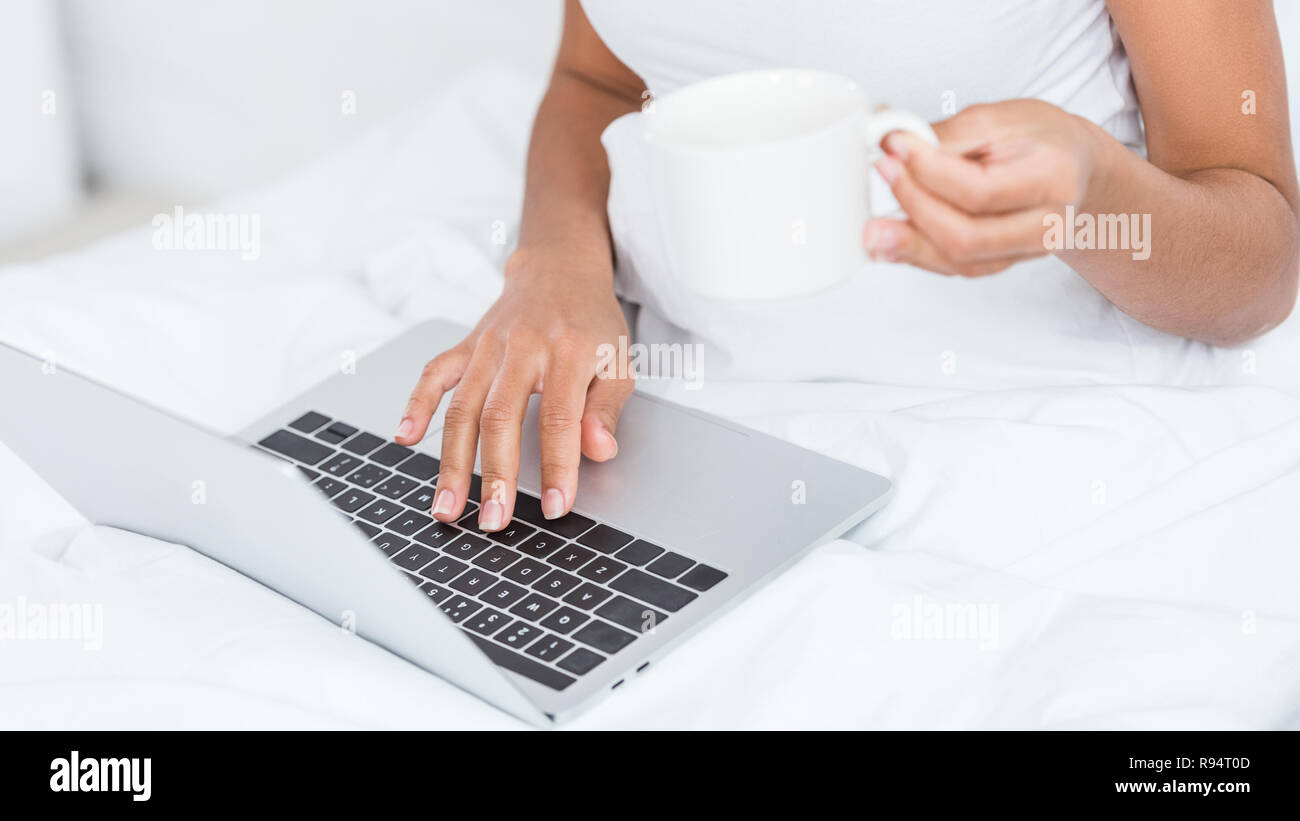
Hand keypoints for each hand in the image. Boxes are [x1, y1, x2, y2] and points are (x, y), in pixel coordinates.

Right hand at [395, 246, 632, 530]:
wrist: (559, 269)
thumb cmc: (592, 322)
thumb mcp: (620, 361)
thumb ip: (608, 408)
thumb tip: (598, 450)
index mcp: (568, 352)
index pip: (560, 418)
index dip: (556, 466)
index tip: (554, 507)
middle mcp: (523, 347)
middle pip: (500, 417)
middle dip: (494, 474)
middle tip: (493, 520)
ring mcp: (488, 345)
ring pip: (462, 406)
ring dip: (451, 461)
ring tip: (447, 507)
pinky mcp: (466, 344)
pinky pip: (434, 375)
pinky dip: (415, 405)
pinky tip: (403, 439)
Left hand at [863, 99, 1099, 276]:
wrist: (1074, 166)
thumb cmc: (1039, 137)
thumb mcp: (1000, 118)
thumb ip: (945, 133)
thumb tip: (888, 137)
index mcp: (1053, 178)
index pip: (979, 190)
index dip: (929, 172)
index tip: (893, 147)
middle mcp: (1047, 224)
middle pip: (967, 236)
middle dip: (915, 208)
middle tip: (882, 174)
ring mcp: (1027, 251)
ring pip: (959, 260)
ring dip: (909, 244)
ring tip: (871, 227)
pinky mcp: (1005, 263)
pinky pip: (957, 268)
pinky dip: (919, 256)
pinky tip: (888, 245)